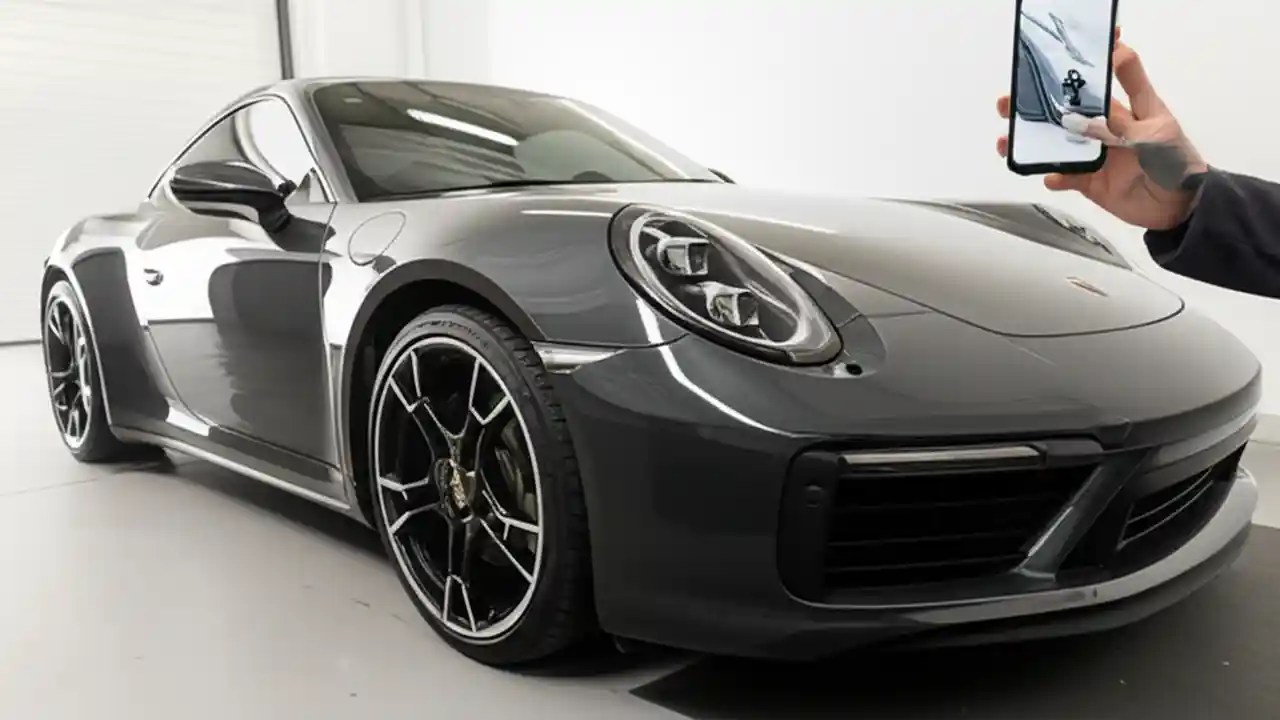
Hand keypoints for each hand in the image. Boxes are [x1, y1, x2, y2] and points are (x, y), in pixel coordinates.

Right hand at [997, 31, 1207, 230]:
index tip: (1075, 50)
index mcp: (1131, 109)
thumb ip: (1119, 127)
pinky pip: (1065, 176)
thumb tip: (1080, 119)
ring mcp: (1097, 154)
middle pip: (1070, 109)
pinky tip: (1048, 175)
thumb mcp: (1156, 136)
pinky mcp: (1090, 181)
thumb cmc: (1177, 163)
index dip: (1102, 58)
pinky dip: (1054, 176)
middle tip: (1009, 101)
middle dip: (1040, 102)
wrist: (1179, 208)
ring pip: (1059, 143)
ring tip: (1007, 140)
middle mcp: (1109, 128)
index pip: (1116, 76)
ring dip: (1034, 140)